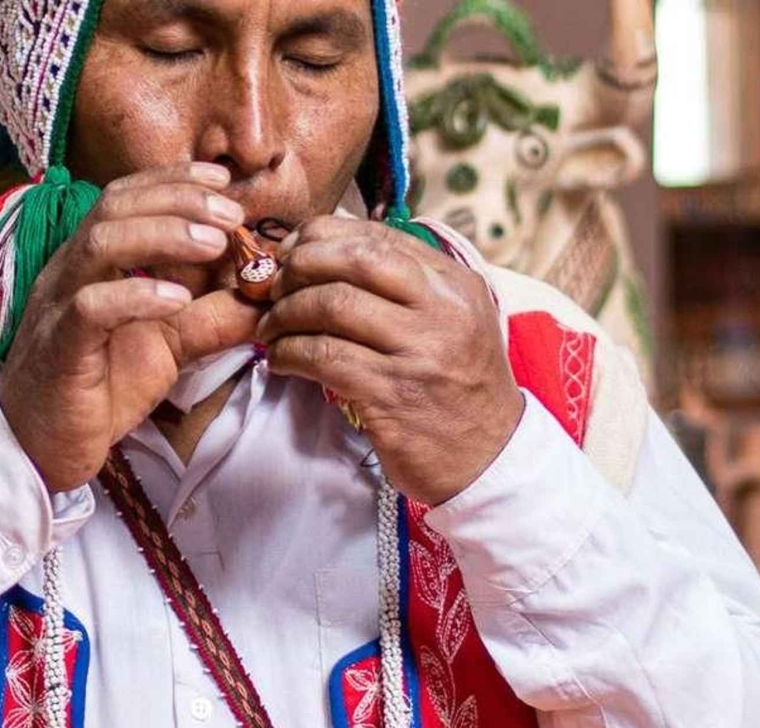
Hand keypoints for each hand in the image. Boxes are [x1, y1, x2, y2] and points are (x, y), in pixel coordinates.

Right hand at [0, 163, 264, 491]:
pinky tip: (178, 299)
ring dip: (163, 234)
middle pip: (115, 206)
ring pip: (101, 243)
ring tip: (214, 243)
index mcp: (92, 263)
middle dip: (178, 199)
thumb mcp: (169, 345)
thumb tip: (264, 294)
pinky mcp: (60, 347)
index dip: (173, 180)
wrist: (43, 447)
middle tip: (231, 213)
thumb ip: (211, 316)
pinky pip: (91, 306)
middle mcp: (71, 271)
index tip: (223, 180)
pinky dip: (137, 294)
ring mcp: (60, 305)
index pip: (126, 197)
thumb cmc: (99, 389)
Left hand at [256, 217, 523, 505]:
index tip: (289, 252)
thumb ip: (407, 287)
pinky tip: (281, 361)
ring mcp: (418, 352)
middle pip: (353, 261)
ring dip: (285, 314)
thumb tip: (330, 256)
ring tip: (271, 329)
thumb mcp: (454, 322)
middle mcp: (441, 310)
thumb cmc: (457, 388)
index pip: (378, 237)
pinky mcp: (390, 394)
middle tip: (272, 289)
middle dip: (298, 267)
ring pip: (332, 306)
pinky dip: (290, 354)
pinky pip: (323, 357)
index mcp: (454, 284)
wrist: (488, 458)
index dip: (321, 238)